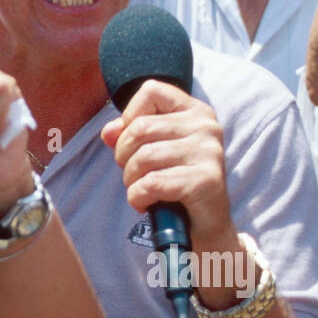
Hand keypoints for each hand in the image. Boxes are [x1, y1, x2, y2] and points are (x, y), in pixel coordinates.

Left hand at [100, 80, 235, 268]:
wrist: (204, 227)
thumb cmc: (175, 185)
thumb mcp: (152, 154)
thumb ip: (129, 135)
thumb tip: (108, 132)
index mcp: (195, 111)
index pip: (151, 91)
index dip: (130, 116)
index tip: (133, 142)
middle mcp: (207, 127)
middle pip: (140, 128)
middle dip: (123, 156)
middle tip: (132, 174)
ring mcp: (209, 152)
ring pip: (143, 157)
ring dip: (130, 181)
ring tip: (140, 190)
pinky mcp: (206, 180)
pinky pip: (152, 183)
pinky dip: (138, 197)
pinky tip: (145, 204)